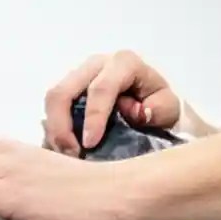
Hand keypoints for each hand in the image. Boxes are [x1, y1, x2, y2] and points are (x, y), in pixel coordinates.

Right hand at [44, 51, 180, 155]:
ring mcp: (79, 75)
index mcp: (123, 64)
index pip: (100, 88)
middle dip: (61, 126)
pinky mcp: (69, 90)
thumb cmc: (159, 104)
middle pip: (64, 91)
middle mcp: (96, 64)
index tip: (90, 144)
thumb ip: (157, 109)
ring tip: (68, 155)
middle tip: (72, 154)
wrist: (153, 100)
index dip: (93, 117)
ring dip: (55, 131)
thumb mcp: (168, 107)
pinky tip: (64, 149)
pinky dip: (54, 131)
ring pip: (53, 99)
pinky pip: (52, 109)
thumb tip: (136, 113)